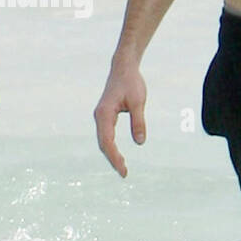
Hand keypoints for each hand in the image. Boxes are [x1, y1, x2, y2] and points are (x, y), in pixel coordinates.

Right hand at [94, 61, 146, 176]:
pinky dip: (111, 146)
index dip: (115, 157)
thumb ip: (138, 122)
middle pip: (103, 144)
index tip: (124, 170)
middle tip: (125, 173)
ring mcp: (101, 116)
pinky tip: (118, 154)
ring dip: (111, 154)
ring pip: (103, 140)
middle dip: (113, 159)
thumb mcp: (138, 102)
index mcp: (104, 114)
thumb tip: (140, 142)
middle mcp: (99, 116)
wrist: (123, 67)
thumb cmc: (131, 82)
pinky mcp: (105, 116)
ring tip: (122, 167)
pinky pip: (106, 135)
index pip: (107, 142)